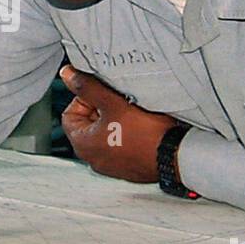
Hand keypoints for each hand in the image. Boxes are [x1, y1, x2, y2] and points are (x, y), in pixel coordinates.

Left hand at [59, 65, 182, 182]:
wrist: (176, 156)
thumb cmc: (144, 133)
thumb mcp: (112, 102)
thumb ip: (87, 87)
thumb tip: (68, 75)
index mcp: (82, 144)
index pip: (70, 114)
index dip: (84, 99)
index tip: (102, 94)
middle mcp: (93, 159)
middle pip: (87, 125)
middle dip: (101, 110)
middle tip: (119, 102)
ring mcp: (111, 166)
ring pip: (105, 135)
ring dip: (115, 122)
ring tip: (132, 114)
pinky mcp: (128, 168)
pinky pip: (120, 147)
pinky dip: (126, 136)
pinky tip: (141, 129)